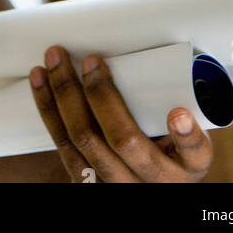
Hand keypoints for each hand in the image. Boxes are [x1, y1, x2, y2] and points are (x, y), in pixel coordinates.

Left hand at [29, 48, 211, 182]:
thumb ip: (181, 98)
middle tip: (92, 60)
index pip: (192, 154)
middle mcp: (152, 181)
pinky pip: (62, 145)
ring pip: (84, 141)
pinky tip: (40, 81)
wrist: (145, 184)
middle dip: (101, 96)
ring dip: (65, 94)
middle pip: (124, 140)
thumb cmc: (169, 150)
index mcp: (186, 168)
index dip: (185, 137)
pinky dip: (48, 108)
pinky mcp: (85, 182)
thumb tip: (173, 47)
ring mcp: (116, 185)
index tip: (178, 114)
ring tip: (55, 58)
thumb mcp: (187, 136)